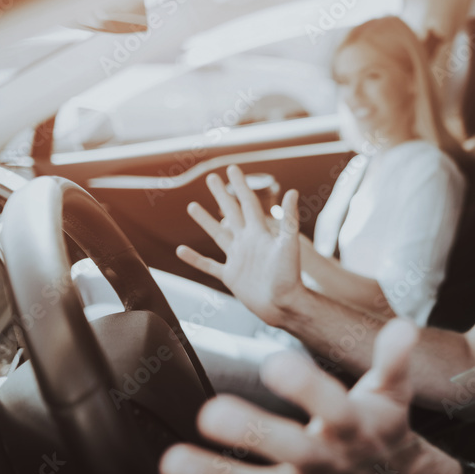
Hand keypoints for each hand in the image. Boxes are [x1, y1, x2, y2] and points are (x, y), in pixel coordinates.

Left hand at [149, 320, 451, 473]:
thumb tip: (403, 327)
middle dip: (251, 434)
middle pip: (291, 453)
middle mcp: (326, 464)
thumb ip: (393, 360)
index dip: (306, 386)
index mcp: (352, 428)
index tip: (275, 361)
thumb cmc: (380, 431)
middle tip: (211, 413)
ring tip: (171, 461)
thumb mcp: (391, 394)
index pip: (334, 406)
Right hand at [177, 165, 301, 326]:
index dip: (240, 185)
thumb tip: (293, 191)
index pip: (247, 202)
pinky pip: (209, 265)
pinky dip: (195, 258)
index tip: (232, 168)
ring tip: (192, 206)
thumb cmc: (289, 276)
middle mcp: (247, 242)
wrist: (284, 304)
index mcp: (259, 232)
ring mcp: (238, 258)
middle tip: (211, 178)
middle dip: (221, 194)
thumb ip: (289, 219)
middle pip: (231, 212)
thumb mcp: (289, 244)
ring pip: (218, 234)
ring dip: (206, 220)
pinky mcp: (231, 276)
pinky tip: (181, 250)